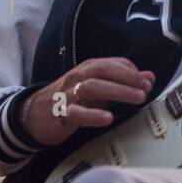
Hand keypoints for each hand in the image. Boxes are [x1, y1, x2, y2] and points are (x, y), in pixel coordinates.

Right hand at [22, 57, 154, 146]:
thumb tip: (149, 78)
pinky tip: (107, 119)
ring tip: (137, 99)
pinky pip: (76, 112)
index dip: (133, 72)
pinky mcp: (60, 113)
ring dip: (118, 91)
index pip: (113, 63)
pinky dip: (93, 115)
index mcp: (88, 69)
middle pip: (103, 70)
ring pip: (92, 87)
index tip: (148, 82)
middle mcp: (78, 77)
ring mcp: (68, 94)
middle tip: (145, 90)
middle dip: (128, 78)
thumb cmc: (70, 99)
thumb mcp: (97, 89)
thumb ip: (122, 83)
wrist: (33, 115)